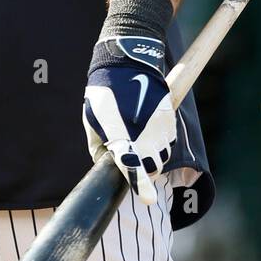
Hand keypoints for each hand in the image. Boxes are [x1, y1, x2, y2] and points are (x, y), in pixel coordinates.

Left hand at [82, 35, 175, 205]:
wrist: (127, 61)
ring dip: (152, 155)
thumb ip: (98, 147)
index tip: (148, 199)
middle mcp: (143, 132)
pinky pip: (169, 141)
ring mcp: (159, 125)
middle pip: (152, 167)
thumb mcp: (91, 120)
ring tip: (139, 139)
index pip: (132, 165)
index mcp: (120, 134)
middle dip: (143, 170)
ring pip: (162, 155)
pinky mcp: (169, 117)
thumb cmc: (103, 93)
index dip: (141, 184)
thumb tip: (106, 163)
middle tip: (130, 156)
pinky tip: (148, 128)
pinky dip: (160, 142)